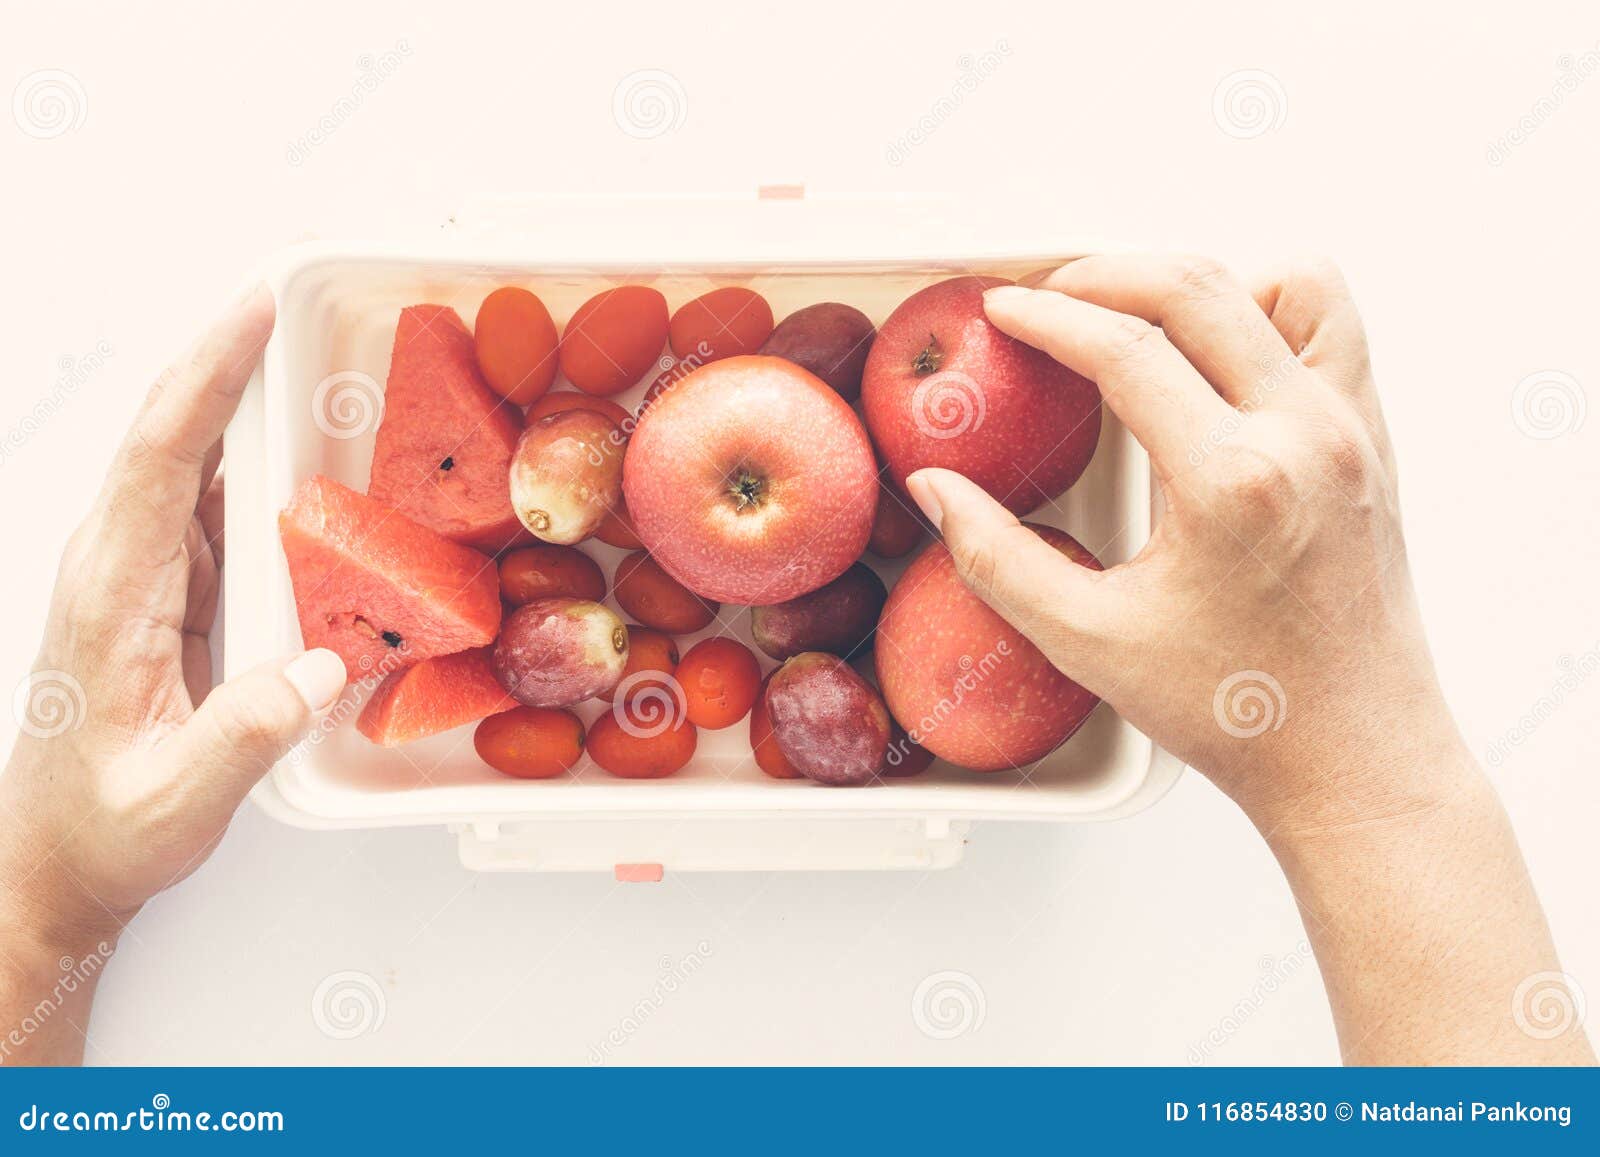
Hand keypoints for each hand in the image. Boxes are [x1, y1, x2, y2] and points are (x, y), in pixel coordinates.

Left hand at [0, 287, 346, 1061]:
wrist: (54, 859)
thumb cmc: (99, 827)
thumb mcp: (174, 798)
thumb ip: (245, 733)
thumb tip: (321, 667)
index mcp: (112, 594)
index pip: (160, 457)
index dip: (208, 375)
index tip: (254, 311)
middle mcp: (119, 566)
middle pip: (175, 435)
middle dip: (230, 360)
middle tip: (299, 305)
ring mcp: (142, 576)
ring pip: (195, 463)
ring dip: (248, 407)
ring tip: (315, 364)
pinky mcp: (167, 594)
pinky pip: (215, 509)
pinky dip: (256, 468)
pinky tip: (300, 458)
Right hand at [905, 255, 1592, 1064]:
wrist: (1354, 755)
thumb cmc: (1234, 710)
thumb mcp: (1089, 644)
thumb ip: (997, 559)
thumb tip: (937, 489)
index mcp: (1231, 481)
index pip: (1126, 349)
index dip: (1048, 316)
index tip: (1003, 309)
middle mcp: (1304, 435)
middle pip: (1198, 288)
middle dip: (1106, 272)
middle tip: (1047, 293)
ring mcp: (1352, 429)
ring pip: (1284, 282)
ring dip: (1201, 279)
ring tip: (1137, 314)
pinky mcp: (1375, 439)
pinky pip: (1333, 324)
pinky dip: (1272, 307)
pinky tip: (1218, 351)